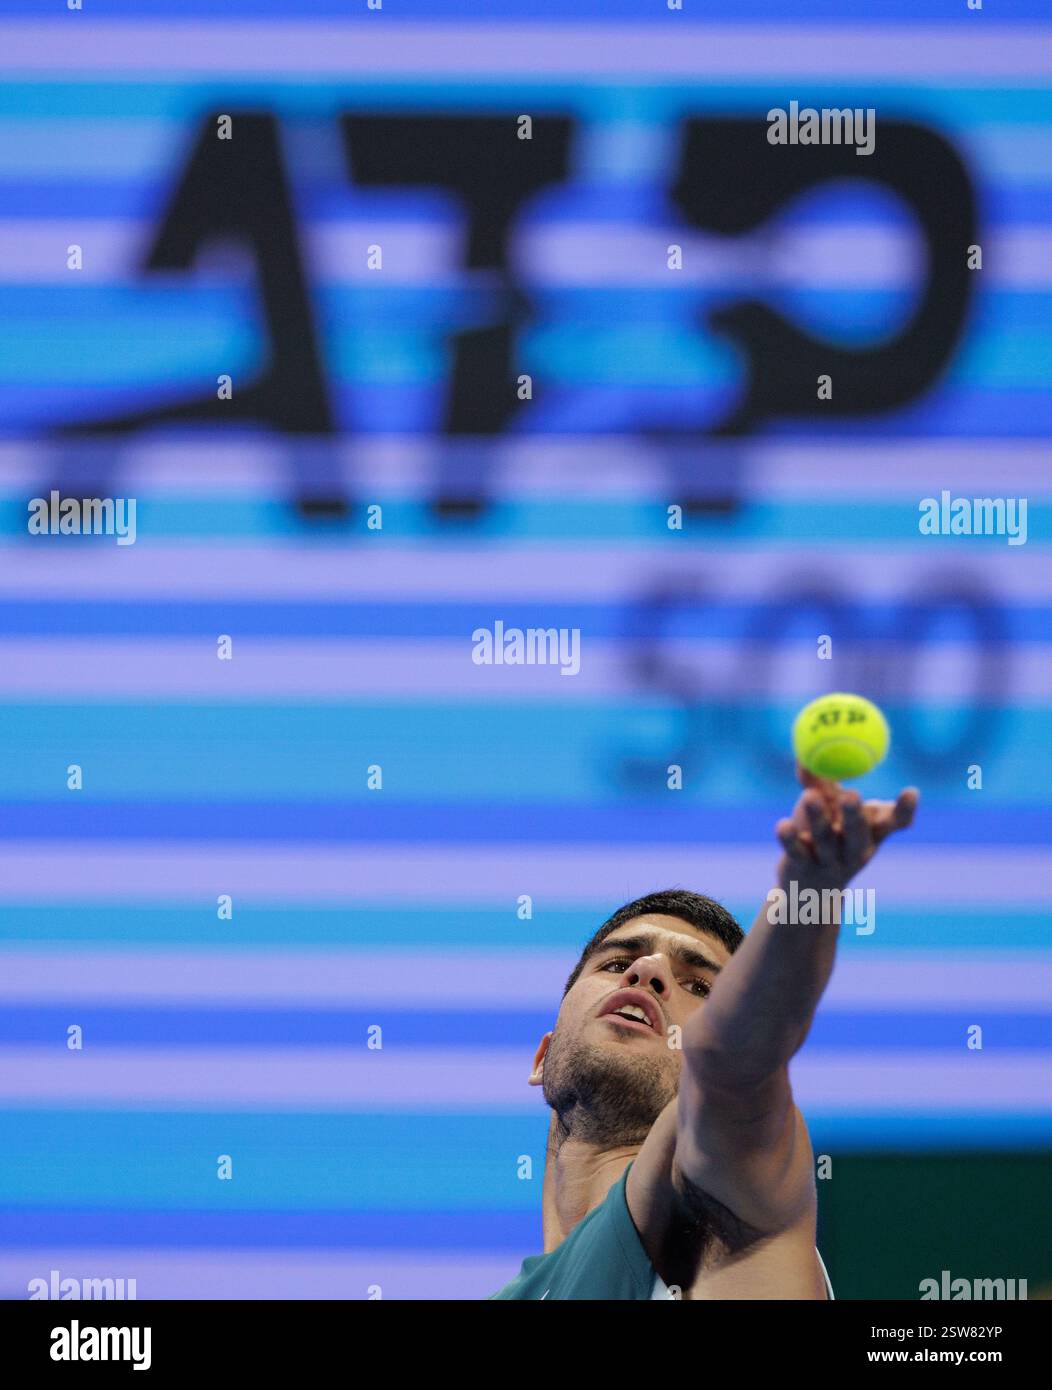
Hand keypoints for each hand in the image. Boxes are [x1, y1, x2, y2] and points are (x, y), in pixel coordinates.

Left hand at [775, 765, 918, 893]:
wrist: (811, 890)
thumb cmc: (827, 838)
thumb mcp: (829, 809)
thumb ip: (822, 783)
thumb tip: (807, 753)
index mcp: (871, 834)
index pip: (895, 824)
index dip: (905, 811)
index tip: (911, 791)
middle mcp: (856, 851)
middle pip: (857, 834)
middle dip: (854, 815)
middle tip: (850, 794)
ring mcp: (830, 863)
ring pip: (825, 841)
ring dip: (818, 819)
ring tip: (809, 797)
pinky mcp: (804, 870)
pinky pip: (796, 853)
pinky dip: (789, 839)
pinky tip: (784, 824)